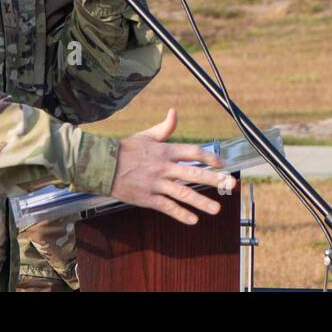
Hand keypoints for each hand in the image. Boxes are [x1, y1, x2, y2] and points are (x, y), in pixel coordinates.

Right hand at [109, 109, 236, 224]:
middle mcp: (163, 167)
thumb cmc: (125, 149)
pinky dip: (181, 214)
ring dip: (201, 202)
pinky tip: (193, 220)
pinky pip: (167, 207)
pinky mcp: (147, 198)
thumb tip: (174, 112)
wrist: (102, 165)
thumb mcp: (146, 135)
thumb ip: (165, 127)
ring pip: (183, 193)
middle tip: (230, 185)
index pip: (193, 152)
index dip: (209, 157)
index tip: (221, 164)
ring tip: (216, 209)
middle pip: (193, 173)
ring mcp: (156, 184)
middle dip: (214, 180)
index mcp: (165, 150)